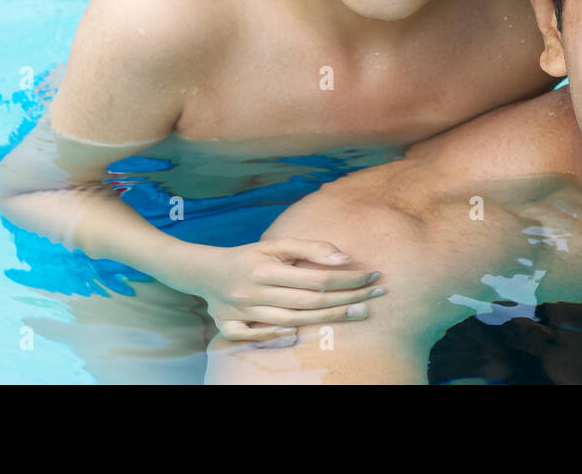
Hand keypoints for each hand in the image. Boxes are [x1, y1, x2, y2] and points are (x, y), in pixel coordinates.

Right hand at [174, 239, 384, 344]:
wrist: (204, 271)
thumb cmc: (248, 256)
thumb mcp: (275, 245)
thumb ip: (309, 248)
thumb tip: (345, 258)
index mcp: (265, 268)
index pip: (316, 277)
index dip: (347, 278)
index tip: (373, 275)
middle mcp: (253, 291)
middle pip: (309, 301)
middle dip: (347, 299)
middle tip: (377, 296)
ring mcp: (241, 311)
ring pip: (290, 320)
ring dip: (328, 319)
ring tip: (358, 312)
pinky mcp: (229, 326)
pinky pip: (254, 337)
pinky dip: (275, 337)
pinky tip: (300, 334)